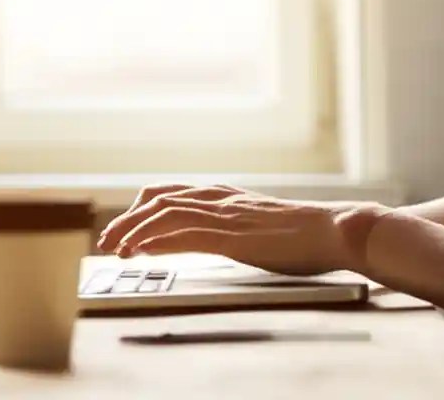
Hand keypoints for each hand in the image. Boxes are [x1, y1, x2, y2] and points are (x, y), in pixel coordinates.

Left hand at [96, 183, 387, 275]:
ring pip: (164, 213)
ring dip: (134, 231)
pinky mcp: (232, 236)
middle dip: (127, 220)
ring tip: (116, 250)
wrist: (334, 229)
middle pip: (158, 199)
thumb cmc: (305, 233)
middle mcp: (220, 199)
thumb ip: (236, 225)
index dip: (140, 209)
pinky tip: (142, 251)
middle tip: (109, 241)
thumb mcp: (261, 224)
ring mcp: (225, 215)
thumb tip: (218, 238)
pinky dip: (157, 241)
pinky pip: (185, 234)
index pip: (169, 192)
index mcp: (226, 194)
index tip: (124, 227)